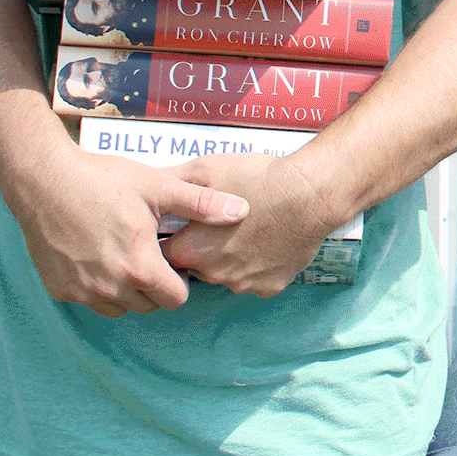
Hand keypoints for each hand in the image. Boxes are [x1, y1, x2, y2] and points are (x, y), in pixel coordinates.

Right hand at [7, 146, 248, 316]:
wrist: (44, 180)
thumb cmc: (104, 181)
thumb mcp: (159, 187)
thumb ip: (202, 203)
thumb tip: (242, 210)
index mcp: (139, 267)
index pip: (176, 300)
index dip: (182, 280)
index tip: (175, 257)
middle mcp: (109, 288)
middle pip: (148, 305)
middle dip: (156, 285)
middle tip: (151, 252)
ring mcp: (81, 291)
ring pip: (118, 308)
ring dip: (127, 290)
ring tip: (127, 253)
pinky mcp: (58, 289)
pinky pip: (89, 300)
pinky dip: (98, 286)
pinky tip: (99, 255)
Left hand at [161, 153, 337, 296]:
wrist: (311, 194)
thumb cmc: (258, 179)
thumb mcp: (207, 168)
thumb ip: (171, 181)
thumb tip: (145, 185)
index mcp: (191, 250)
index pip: (163, 253)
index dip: (174, 236)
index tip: (186, 224)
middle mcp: (212, 275)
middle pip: (196, 265)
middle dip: (204, 247)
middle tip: (222, 223)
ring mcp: (243, 284)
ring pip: (226, 273)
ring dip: (231, 257)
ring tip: (249, 228)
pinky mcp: (269, 286)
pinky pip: (256, 279)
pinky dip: (258, 263)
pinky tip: (267, 240)